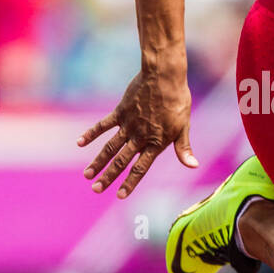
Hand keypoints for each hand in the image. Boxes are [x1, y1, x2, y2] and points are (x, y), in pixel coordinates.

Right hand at [77, 51, 197, 197]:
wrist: (164, 76)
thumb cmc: (178, 101)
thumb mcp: (183, 126)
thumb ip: (183, 148)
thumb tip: (193, 166)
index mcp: (155, 143)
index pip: (140, 168)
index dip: (130, 183)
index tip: (120, 196)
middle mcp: (139, 136)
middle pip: (121, 161)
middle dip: (108, 177)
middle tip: (96, 189)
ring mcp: (128, 124)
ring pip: (110, 147)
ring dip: (98, 161)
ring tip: (87, 175)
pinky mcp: (121, 112)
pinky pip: (103, 125)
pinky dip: (92, 133)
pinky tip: (80, 142)